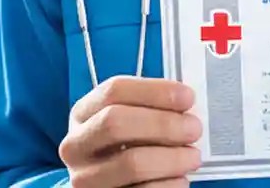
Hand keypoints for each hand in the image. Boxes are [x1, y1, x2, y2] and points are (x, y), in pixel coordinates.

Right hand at [59, 76, 202, 186]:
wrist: (108, 187)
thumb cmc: (124, 148)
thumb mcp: (127, 122)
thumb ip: (149, 109)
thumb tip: (186, 104)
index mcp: (83, 114)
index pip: (114, 91)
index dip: (154, 91)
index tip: (187, 97)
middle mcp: (76, 146)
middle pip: (116, 123)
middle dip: (162, 124)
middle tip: (193, 128)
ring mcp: (85, 179)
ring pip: (131, 163)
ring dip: (172, 158)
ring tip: (192, 157)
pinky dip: (169, 185)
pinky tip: (180, 179)